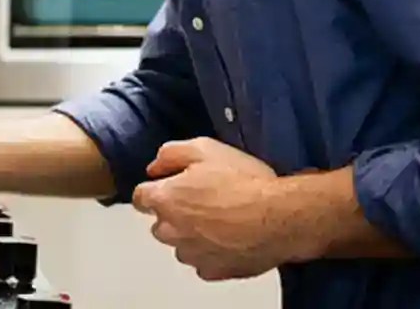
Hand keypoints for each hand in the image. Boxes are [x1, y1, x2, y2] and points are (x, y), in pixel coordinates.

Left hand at [132, 137, 290, 280]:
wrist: (280, 217)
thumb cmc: (244, 182)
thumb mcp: (204, 148)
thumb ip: (170, 154)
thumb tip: (155, 167)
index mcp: (165, 199)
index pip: (140, 198)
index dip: (154, 190)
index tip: (168, 188)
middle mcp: (171, 230)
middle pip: (160, 224)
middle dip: (174, 214)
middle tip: (203, 201)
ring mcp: (192, 254)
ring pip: (180, 245)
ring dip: (191, 235)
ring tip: (220, 220)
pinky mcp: (213, 270)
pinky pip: (203, 262)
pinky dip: (211, 253)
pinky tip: (229, 238)